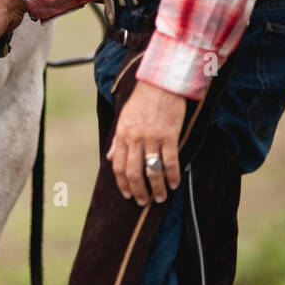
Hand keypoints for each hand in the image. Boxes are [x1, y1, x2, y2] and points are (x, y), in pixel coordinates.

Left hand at [107, 79, 185, 204]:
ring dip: (156, 188)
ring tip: (160, 198)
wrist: (160, 83)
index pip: (119, 166)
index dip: (122, 183)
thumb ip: (118, 140)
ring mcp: (152, 138)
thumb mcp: (124, 118)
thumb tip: (111, 157)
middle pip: (133, 173)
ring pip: (152, 170)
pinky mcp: (169, 135)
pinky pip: (169, 161)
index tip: (127, 194)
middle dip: (138, 191)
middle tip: (143, 202)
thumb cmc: (143, 100)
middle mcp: (135, 139)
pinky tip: (174, 184)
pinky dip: (171, 175)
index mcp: (123, 135)